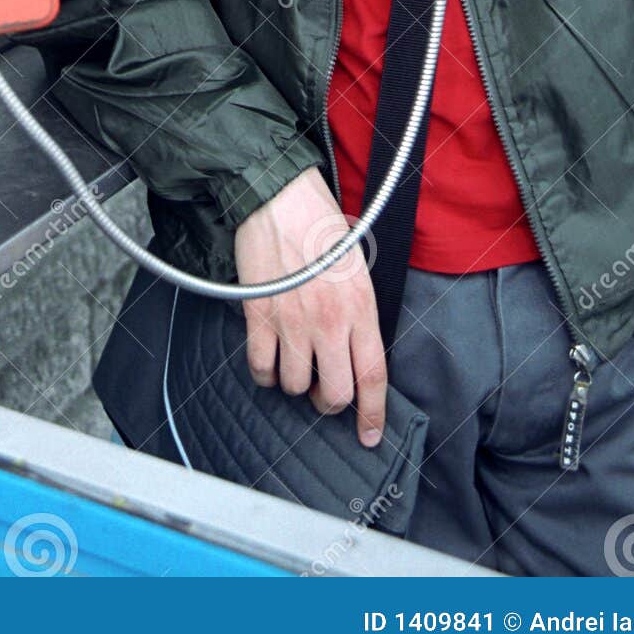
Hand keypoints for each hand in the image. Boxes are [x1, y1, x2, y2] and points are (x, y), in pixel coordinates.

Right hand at [233, 165, 385, 446]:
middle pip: (334, 393)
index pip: (373, 376)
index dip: (373, 414)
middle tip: (324, 390)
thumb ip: (358, 312)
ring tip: (294, 363)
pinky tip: (268, 359)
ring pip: (294, 386)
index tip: (370, 435)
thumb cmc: (320, 226)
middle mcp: (330, 321)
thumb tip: (354, 349)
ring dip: (294, 383)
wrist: (279, 198)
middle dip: (329, 401)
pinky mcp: (260, 317)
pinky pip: (261, 368)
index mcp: (361, 308)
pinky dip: (264, 372)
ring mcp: (292, 322)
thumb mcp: (356, 268)